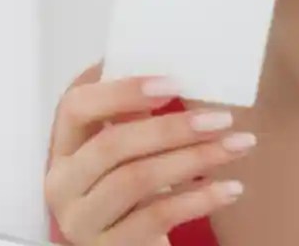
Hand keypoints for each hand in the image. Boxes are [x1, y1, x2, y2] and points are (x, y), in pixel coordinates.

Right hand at [44, 65, 254, 244]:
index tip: (173, 84)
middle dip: (171, 127)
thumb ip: (131, 117)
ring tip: (236, 146)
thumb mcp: (121, 154)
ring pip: (137, 179)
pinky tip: (230, 188)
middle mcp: (61, 183)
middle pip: (111, 144)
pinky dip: (199, 199)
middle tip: (221, 118)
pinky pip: (157, 216)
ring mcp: (82, 220)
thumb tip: (176, 78)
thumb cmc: (128, 195)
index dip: (121, 91)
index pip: (75, 107)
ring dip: (194, 159)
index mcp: (62, 148)